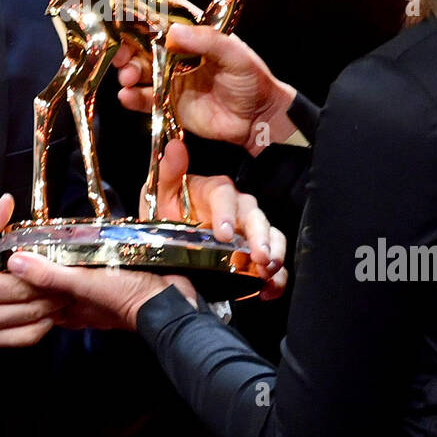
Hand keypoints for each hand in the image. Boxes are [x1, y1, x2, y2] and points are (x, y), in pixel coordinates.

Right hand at [0, 193, 66, 353]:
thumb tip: (6, 204)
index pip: (24, 286)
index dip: (48, 275)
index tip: (60, 262)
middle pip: (35, 310)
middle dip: (56, 294)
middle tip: (70, 278)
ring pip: (31, 332)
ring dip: (50, 315)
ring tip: (59, 296)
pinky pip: (17, 342)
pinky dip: (34, 328)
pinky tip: (39, 311)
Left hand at [6, 252, 197, 331]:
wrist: (168, 301)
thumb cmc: (127, 297)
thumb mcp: (83, 284)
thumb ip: (50, 275)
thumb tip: (15, 263)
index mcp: (68, 307)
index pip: (34, 296)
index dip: (19, 281)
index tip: (7, 259)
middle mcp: (80, 304)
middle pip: (50, 289)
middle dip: (37, 271)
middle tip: (23, 245)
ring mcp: (97, 296)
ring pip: (71, 280)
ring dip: (62, 264)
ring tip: (50, 242)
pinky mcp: (114, 283)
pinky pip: (92, 271)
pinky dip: (85, 261)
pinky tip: (87, 249)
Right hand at [114, 23, 298, 155]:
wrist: (257, 120)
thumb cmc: (252, 80)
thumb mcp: (234, 55)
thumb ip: (206, 41)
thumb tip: (172, 31)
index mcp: (193, 33)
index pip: (164, 12)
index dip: (142, 5)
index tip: (119, 2)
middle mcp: (176, 52)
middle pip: (141, 41)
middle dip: (125, 43)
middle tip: (119, 52)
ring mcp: (169, 77)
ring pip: (138, 68)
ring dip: (127, 70)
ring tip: (129, 77)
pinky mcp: (166, 103)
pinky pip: (143, 98)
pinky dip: (131, 96)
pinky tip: (127, 95)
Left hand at [142, 138, 287, 299]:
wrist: (165, 255)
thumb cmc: (166, 220)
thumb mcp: (159, 196)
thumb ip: (168, 173)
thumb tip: (174, 146)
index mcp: (214, 193)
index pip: (226, 193)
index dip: (227, 211)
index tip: (223, 233)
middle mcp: (236, 211)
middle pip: (255, 215)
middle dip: (260, 236)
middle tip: (259, 256)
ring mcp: (248, 235)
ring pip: (272, 237)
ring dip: (274, 252)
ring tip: (268, 270)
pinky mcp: (254, 259)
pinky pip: (274, 266)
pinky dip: (277, 279)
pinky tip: (268, 290)